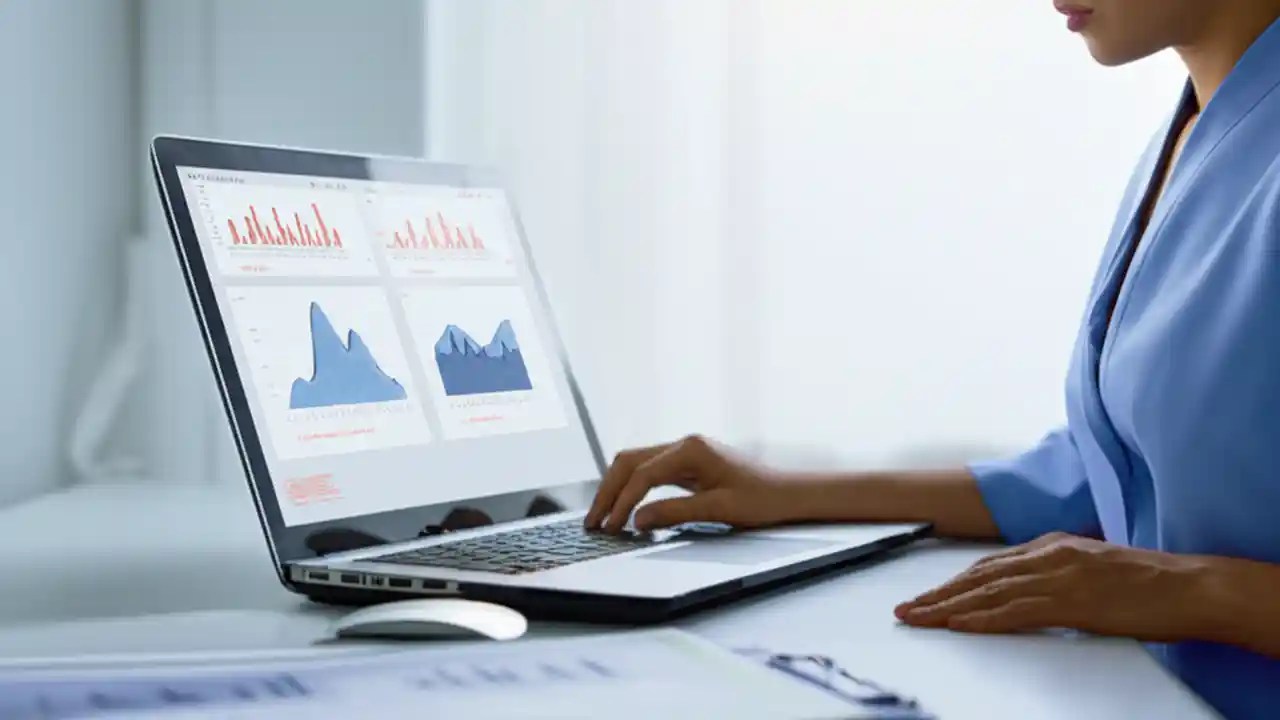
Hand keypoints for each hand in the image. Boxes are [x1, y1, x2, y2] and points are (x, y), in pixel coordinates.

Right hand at [584, 435, 789, 532]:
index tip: (611, 528)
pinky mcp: (687, 463)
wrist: (790, 493)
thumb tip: (637, 520)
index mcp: (691, 450)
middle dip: (608, 491)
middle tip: (594, 523)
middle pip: (629, 461)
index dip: (623, 502)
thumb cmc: (763, 499)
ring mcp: (684, 451)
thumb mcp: (719, 510)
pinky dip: (632, 488)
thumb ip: (675, 513)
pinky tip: (625, 508)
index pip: (642, 474)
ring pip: (635, 463)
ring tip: (603, 517)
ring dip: (616, 488)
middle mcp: (684, 444)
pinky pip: (649, 471)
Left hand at [893, 533, 1208, 639]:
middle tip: (907, 609)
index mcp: (1052, 545)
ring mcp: (1057, 575)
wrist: (1189, 585)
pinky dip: (981, 619)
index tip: (929, 595)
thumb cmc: (1148, 583)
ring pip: (988, 593)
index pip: (990, 565)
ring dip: (947, 608)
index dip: (955, 582)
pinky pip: (1014, 611)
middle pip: (979, 577)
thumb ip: (1057, 574)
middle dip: (938, 594)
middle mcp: (1048, 554)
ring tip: (918, 619)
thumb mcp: (1091, 568)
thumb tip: (1029, 590)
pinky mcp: (1070, 600)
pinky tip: (958, 625)